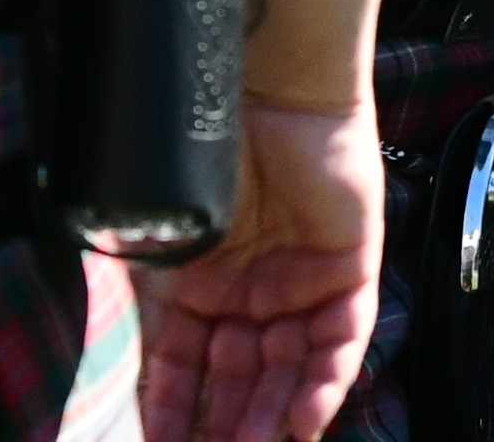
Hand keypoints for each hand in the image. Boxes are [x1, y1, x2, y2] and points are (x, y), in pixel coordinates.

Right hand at [137, 97, 383, 441]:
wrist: (262, 86)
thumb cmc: (204, 151)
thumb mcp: (161, 244)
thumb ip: (155, 305)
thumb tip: (142, 375)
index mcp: (201, 289)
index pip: (186, 370)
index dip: (175, 413)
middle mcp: (253, 293)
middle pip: (240, 379)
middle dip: (228, 426)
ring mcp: (303, 282)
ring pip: (291, 369)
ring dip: (273, 416)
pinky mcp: (351, 268)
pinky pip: (342, 338)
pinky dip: (325, 380)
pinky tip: (304, 418)